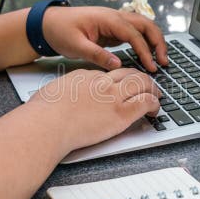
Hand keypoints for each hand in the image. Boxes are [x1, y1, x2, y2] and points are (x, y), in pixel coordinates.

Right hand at [28, 68, 160, 149]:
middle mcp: (101, 83)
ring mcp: (112, 97)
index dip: (118, 81)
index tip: (121, 88)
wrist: (47, 124)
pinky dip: (154, 104)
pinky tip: (155, 109)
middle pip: (129, 73)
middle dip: (141, 78)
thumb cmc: (43, 114)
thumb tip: (64, 95)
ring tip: (156, 96)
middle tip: (147, 86)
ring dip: (152, 89)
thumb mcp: (53, 92)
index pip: (108, 75)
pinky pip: (145, 102)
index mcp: (85, 76)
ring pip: (142, 83)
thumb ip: (65, 92)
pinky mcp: (120, 113)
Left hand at [42, 6, 167, 71]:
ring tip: (160, 60)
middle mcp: (115, 16)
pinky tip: (147, 56)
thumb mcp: (75, 46)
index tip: (151, 66)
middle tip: (164, 61)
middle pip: (146, 25)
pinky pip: (135, 33)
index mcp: (107, 18)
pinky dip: (145, 42)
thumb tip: (117, 64)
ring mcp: (115, 21)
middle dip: (158, 42)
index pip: (134, 34)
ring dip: (154, 41)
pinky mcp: (113, 29)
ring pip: (143, 27)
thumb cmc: (60, 31)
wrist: (49, 23)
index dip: (145, 51)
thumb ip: (96, 55)